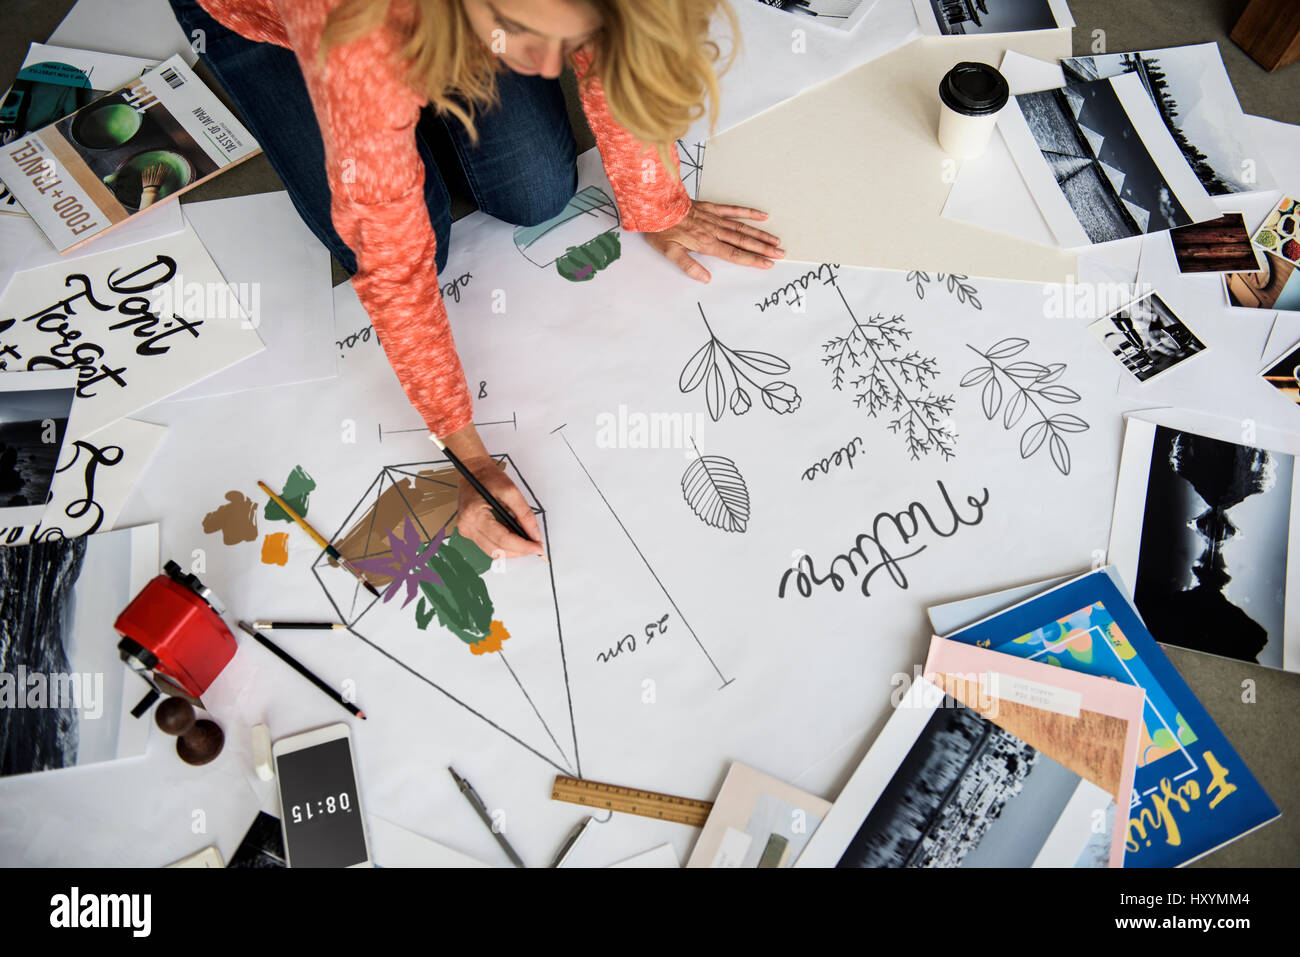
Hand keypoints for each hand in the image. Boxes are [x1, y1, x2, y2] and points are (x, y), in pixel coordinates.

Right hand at [441, 424, 544, 559]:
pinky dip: (504, 544)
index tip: (537, 547)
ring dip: (512, 549)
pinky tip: (515, 537)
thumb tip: (534, 534)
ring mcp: (466, 531)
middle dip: (519, 550)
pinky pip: (489, 545)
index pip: (502, 539)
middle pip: (497, 550)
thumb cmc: (488, 477)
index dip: (522, 546)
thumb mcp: (511, 491)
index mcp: (475, 515)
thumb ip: (524, 514)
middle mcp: (467, 526)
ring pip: (493, 551)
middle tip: (535, 545)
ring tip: (527, 541)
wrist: (473, 471)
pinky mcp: (469, 531)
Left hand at [645, 200, 783, 282]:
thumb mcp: (670, 253)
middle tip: (780, 254)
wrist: (656, 206)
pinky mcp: (712, 208)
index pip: (735, 254)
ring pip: (743, 227)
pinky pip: (733, 210)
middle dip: (763, 249)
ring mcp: (715, 218)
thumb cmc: (661, 230)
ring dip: (760, 235)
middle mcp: (715, 231)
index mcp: (707, 244)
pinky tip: (762, 216)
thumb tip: (706, 279)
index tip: (768, 264)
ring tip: (775, 241)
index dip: (752, 260)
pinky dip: (748, 212)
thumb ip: (689, 266)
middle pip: (744, 242)